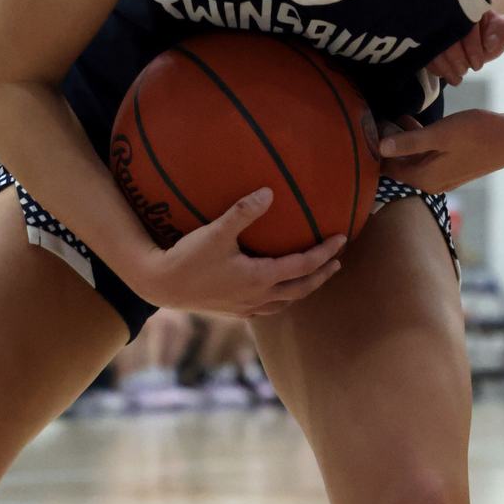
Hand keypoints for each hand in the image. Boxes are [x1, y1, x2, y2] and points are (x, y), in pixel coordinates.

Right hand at [135, 188, 344, 316]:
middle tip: (337, 263)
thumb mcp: (216, 231)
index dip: (325, 252)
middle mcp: (258, 296)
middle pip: (301, 289)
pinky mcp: (233, 312)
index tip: (342, 238)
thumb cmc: (188, 256)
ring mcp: (245, 307)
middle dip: (322, 275)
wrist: (161, 285)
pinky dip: (279, 300)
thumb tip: (269, 192)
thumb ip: (243, 211)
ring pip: (285, 303)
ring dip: (302, 290)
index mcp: (260, 277)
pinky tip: (274, 292)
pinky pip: (266, 310)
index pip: (303, 265)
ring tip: (310, 278)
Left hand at [376, 108, 503, 193]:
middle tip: (377, 120)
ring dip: (404, 142)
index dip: (375, 150)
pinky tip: (416, 124)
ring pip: (414, 161)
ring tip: (395, 118)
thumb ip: (409, 142)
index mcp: (423, 178)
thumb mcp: (439, 134)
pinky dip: (420, 144)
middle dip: (388, 145)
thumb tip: (379, 147)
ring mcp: (443, 179)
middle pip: (399, 166)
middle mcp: (430, 184)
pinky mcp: (453, 170)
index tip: (366, 129)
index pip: (387, 169)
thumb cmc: (476, 134)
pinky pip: (428, 159)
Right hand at [421, 11, 503, 88]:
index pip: (468, 24)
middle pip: (446, 34)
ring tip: (455, 79)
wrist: (477, 30)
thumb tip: (490, 42)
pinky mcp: (424, 35)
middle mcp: (449, 9)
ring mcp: (433, 21)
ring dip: (443, 65)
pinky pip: (422, 49)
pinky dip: (431, 64)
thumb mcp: (503, 29)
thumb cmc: (490, 31)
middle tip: (463, 72)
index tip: (477, 66)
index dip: (472, 48)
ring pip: (432, 43)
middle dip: (455, 58)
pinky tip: (441, 73)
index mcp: (470, 3)